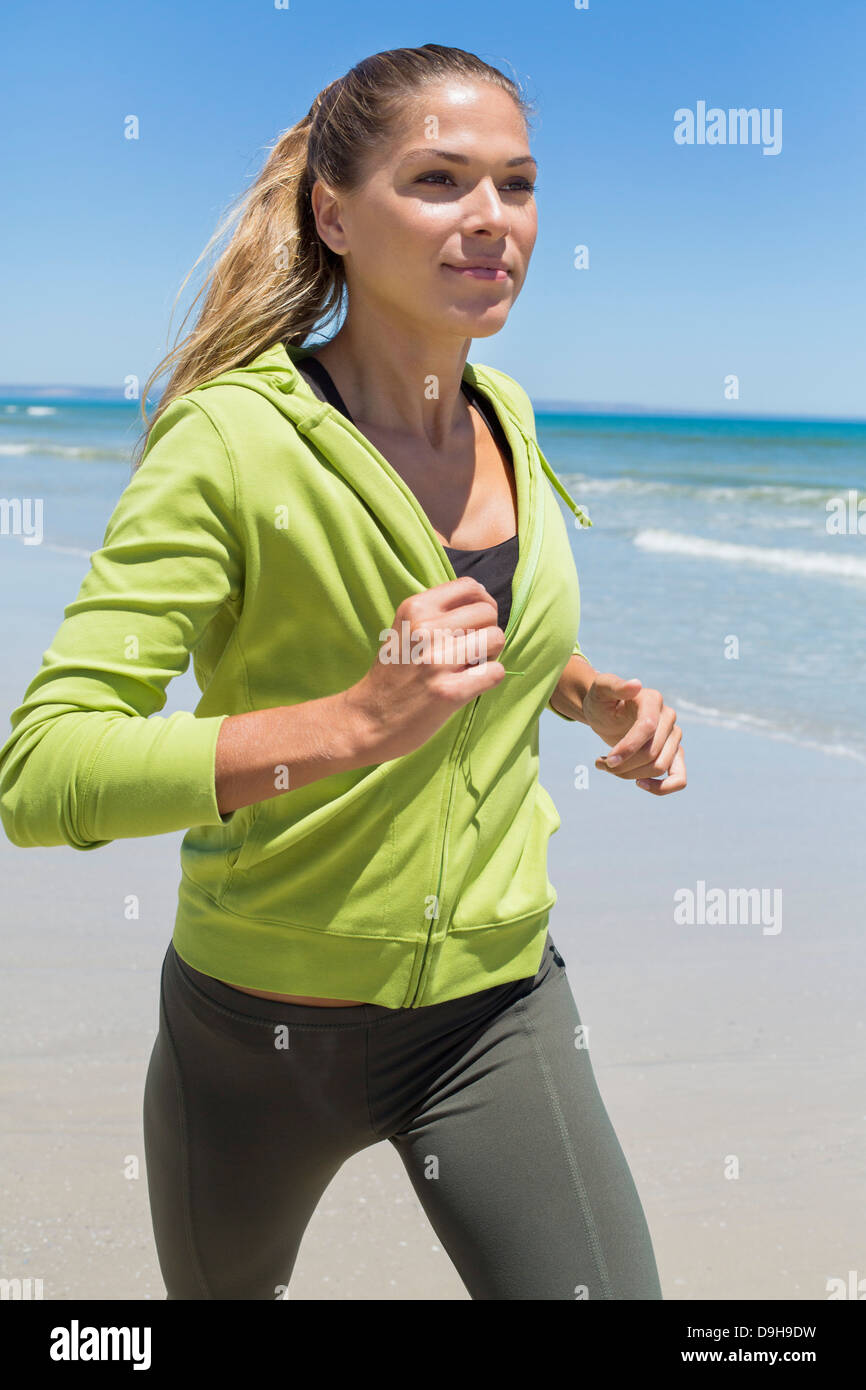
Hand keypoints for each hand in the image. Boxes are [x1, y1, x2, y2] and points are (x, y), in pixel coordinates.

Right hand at [344, 577, 506, 761]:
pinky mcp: (449, 692)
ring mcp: (437, 661)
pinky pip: (496, 671)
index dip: (483, 603)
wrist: (368, 720)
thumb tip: (483, 603)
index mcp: (415, 609)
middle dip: (487, 631)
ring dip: (491, 655)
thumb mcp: (404, 629)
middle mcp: (425, 630)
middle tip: (470, 652)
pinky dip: (490, 679)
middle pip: (488, 612)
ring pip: (496, 638)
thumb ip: (437, 614)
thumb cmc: (393, 675)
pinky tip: (470, 686)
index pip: (470, 586)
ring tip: (469, 668)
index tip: (476, 622)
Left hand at [583, 672, 685, 795]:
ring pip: (658, 767)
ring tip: (608, 767)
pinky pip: (678, 778)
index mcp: (653, 700)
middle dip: (623, 765)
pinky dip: (661, 788)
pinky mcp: (674, 753)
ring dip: (630, 775)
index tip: (605, 760)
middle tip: (601, 763)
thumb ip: (615, 686)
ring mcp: (673, 737)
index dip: (627, 748)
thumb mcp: (600, 689)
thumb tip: (636, 685)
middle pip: (652, 753)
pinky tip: (638, 784)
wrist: (606, 712)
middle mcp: (668, 718)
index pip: (647, 728)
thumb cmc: (601, 700)